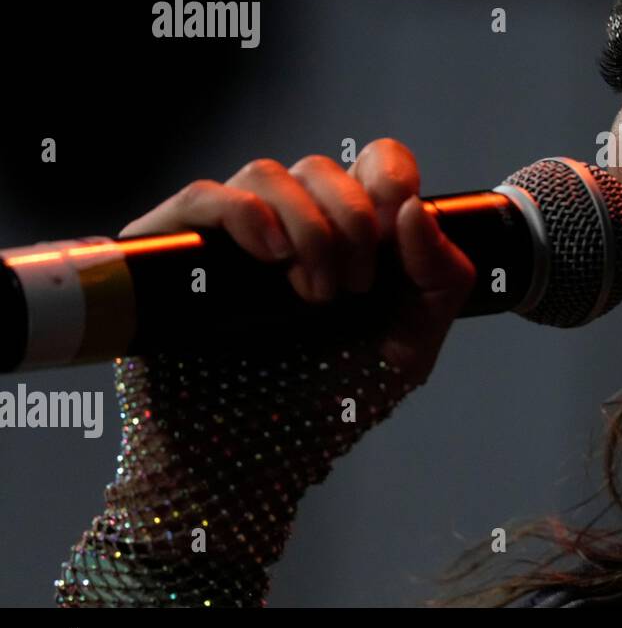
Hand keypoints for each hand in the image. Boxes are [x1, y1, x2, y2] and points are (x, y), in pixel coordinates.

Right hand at [120, 137, 476, 381]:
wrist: (250, 465)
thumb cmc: (329, 405)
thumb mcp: (410, 347)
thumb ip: (440, 279)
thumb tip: (415, 211)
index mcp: (348, 231)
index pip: (374, 162)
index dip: (390, 178)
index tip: (397, 225)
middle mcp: (289, 221)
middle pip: (323, 167)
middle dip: (352, 223)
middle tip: (354, 291)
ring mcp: (230, 233)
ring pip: (268, 173)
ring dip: (306, 227)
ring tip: (314, 296)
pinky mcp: (175, 251)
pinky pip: (203, 197)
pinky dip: (242, 214)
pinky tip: (269, 255)